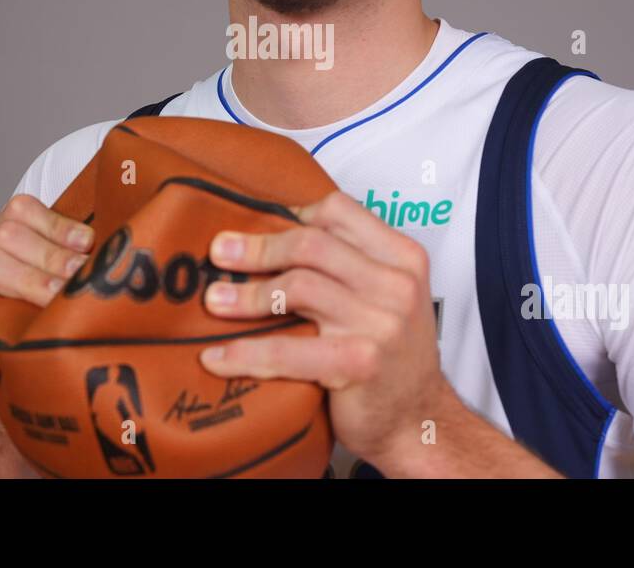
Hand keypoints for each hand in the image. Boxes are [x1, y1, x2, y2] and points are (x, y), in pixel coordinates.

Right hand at [0, 194, 94, 433]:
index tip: (87, 242)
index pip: (19, 212)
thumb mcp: (52, 288)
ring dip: (26, 283)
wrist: (10, 389)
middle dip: (48, 255)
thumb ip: (71, 264)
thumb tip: (121, 249)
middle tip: (78, 278)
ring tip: (53, 303)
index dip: (56, 224)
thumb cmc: (37, 328)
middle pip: (3, 236)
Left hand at [198, 190, 450, 467]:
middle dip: (257, 248)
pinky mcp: (361, 363)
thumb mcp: (385, 297)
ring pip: (298, 287)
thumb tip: (274, 233)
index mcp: (403, 257)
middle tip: (218, 254)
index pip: (338, 211)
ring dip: (246, 296)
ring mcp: (382, 323)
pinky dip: (246, 352)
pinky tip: (216, 358)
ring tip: (214, 302)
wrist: (419, 423)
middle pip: (312, 244)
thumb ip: (349, 265)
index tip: (258, 227)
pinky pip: (288, 351)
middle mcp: (397, 284)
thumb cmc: (391, 357)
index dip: (291, 215)